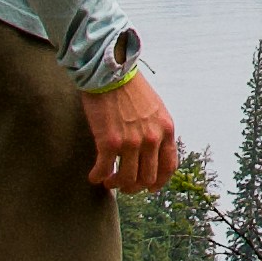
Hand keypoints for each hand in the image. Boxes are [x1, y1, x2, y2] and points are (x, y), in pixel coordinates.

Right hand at [84, 65, 179, 193]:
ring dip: (116, 184)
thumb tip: (151, 151)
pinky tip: (94, 176)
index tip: (150, 187)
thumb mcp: (156, 108)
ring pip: (126, 179)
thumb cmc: (130, 87)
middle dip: (135, 186)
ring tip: (108, 181)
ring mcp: (131, 142)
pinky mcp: (109, 142)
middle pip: (146, 177)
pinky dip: (98, 177)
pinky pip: (104, 170)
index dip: (159, 182)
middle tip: (124, 185)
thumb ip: (157, 130)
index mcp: (166, 130)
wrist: (110, 72)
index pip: (168, 166)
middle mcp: (151, 139)